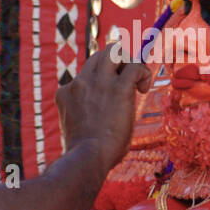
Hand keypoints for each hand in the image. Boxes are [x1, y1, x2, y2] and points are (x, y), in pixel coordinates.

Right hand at [55, 46, 150, 170]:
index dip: (100, 83)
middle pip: (100, 55)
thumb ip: (84, 116)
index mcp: (66, 93)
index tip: (109, 101)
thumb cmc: (84, 155)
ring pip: (115, 51)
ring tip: (136, 82)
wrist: (86, 158)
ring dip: (129, 62)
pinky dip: (143, 73)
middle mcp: (80, 82)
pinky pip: (135, 67)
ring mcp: (98, 83)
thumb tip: (102, 120)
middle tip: (127, 83)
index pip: (84, 75)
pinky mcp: (118, 88)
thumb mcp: (75, 129)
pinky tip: (143, 89)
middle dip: (117, 64)